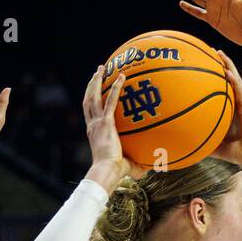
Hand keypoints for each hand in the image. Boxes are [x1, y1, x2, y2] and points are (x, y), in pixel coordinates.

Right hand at [81, 66, 146, 181]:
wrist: (107, 171)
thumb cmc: (115, 172)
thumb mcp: (127, 165)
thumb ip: (138, 163)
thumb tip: (153, 168)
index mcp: (93, 132)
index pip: (90, 112)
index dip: (90, 100)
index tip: (94, 91)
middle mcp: (93, 125)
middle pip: (88, 99)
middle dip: (91, 85)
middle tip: (97, 73)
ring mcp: (98, 123)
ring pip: (93, 96)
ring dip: (97, 81)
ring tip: (102, 68)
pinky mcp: (106, 123)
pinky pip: (111, 101)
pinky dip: (116, 88)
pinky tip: (121, 76)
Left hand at [213, 51, 241, 175]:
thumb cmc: (237, 154)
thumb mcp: (215, 146)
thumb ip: (203, 142)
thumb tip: (185, 145)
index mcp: (230, 110)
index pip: (222, 89)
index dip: (214, 76)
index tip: (204, 64)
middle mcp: (237, 104)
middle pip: (228, 79)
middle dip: (220, 64)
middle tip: (210, 51)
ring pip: (235, 80)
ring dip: (228, 65)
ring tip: (219, 52)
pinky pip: (240, 91)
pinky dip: (234, 80)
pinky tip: (227, 71)